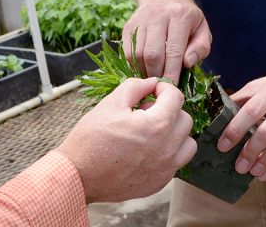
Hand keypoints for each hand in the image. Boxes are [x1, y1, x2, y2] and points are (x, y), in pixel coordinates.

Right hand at [56, 77, 195, 202]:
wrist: (78, 176)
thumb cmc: (91, 139)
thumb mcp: (110, 104)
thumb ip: (135, 87)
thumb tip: (151, 82)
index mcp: (157, 126)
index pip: (176, 98)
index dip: (163, 89)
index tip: (151, 91)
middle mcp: (167, 149)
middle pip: (185, 120)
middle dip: (169, 110)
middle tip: (146, 112)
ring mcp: (165, 169)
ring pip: (187, 144)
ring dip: (175, 133)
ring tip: (153, 132)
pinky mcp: (160, 183)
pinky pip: (176, 163)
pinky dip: (169, 153)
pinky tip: (147, 150)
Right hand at [123, 0, 210, 84]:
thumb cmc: (186, 17)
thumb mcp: (201, 28)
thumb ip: (200, 47)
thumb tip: (187, 63)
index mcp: (180, 16)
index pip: (174, 50)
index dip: (172, 72)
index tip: (173, 87)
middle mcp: (159, 16)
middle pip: (153, 54)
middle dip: (157, 75)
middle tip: (162, 86)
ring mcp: (141, 20)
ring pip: (138, 54)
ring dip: (145, 72)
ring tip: (154, 78)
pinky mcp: (129, 26)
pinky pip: (128, 52)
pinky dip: (135, 66)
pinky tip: (144, 70)